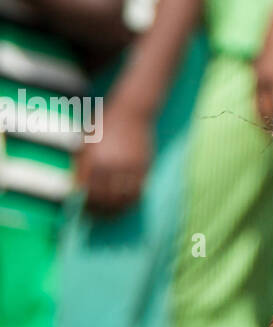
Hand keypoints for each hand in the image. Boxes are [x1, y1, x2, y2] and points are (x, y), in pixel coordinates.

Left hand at [78, 98, 153, 212]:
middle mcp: (110, 164)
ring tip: (113, 213)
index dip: (85, 205)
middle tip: (98, 216)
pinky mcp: (144, 164)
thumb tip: (75, 191)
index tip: (85, 212)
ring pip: (122, 196)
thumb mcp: (84, 143)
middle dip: (100, 210)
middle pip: (104, 198)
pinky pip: (138, 189)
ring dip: (117, 209)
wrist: (131, 110)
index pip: (87, 192)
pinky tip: (128, 203)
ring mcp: (129, 165)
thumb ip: (80, 167)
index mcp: (92, 160)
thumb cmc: (103, 126)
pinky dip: (133, 200)